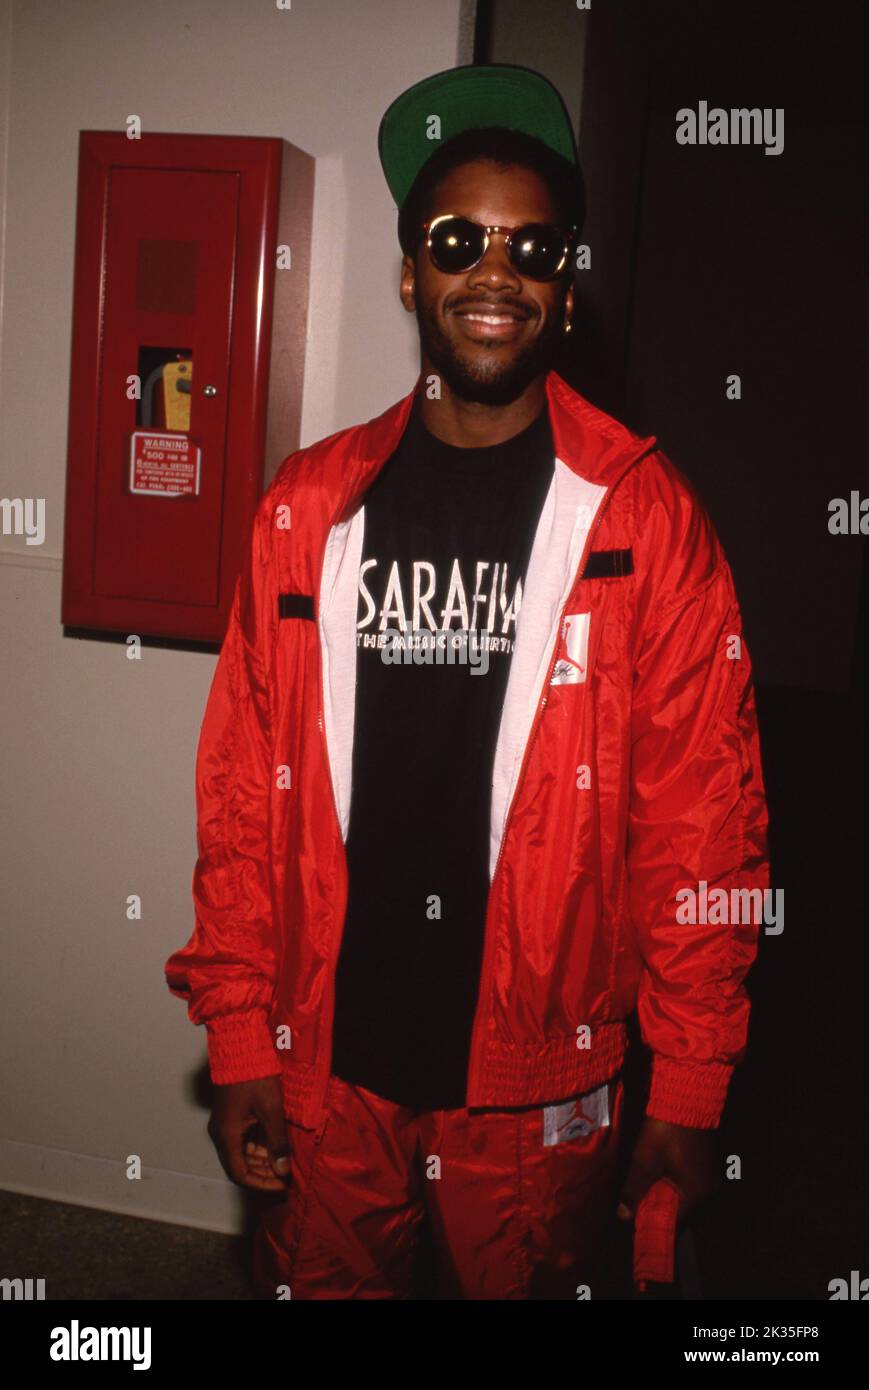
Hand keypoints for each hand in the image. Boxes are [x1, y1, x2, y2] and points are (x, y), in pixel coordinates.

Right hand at [207, 1076, 290, 1191]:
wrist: (240, 1047)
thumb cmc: (255, 1076)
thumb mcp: (271, 1110)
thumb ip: (277, 1142)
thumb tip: (283, 1171)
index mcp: (227, 1136)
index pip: (240, 1174)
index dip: (261, 1184)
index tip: (282, 1184)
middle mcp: (222, 1134)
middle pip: (240, 1165)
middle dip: (264, 1173)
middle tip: (287, 1175)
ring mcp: (225, 1124)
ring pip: (243, 1152)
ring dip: (263, 1159)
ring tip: (286, 1161)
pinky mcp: (232, 1115)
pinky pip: (244, 1138)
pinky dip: (260, 1145)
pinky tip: (278, 1144)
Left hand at [617, 1117, 719, 1222]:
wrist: (689, 1095)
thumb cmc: (668, 1131)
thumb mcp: (645, 1160)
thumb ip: (634, 1189)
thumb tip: (623, 1215)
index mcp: (697, 1194)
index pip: (674, 1222)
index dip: (651, 1221)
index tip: (632, 1219)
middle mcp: (708, 1188)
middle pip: (678, 1208)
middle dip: (654, 1205)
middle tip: (632, 1202)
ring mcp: (709, 1173)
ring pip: (681, 1193)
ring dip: (661, 1191)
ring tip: (640, 1186)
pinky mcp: (705, 1160)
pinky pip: (686, 1179)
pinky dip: (670, 1179)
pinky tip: (653, 1171)